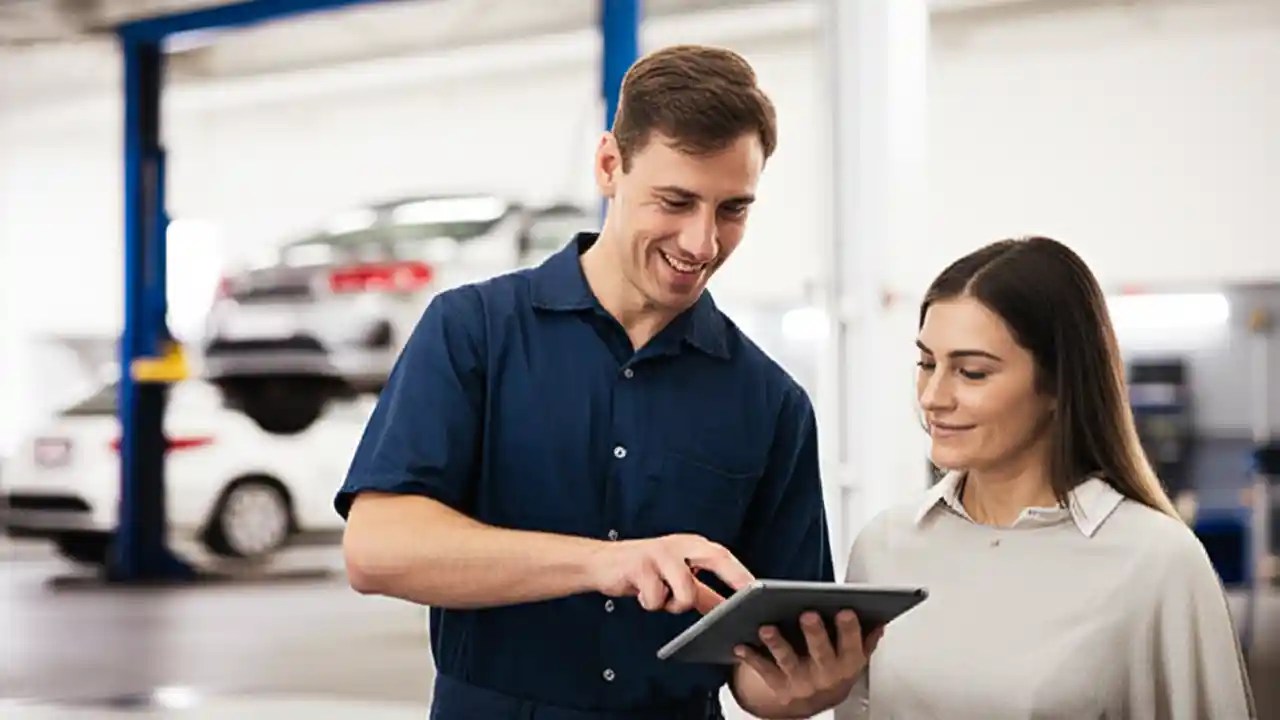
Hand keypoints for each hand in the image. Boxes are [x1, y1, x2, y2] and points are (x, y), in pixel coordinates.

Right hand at [590, 533, 753, 613]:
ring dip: (673, 604)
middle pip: (716, 558)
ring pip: (685, 591)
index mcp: (691, 546)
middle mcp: (679, 545)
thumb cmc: (643, 570)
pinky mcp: (640, 565)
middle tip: (741, 603)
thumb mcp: (676, 579)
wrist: (601, 563)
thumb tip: (727, 611)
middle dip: (733, 579)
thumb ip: (703, 593)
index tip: (760, 592)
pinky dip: (651, 604)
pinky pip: (656, 599)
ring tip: (660, 597)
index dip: (741, 574)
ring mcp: (660, 553)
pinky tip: (641, 592)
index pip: (723, 557)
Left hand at [734, 610, 882, 710]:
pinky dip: (752, 657)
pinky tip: (741, 644)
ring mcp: (802, 683)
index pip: (853, 645)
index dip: (850, 630)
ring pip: (789, 662)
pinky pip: (764, 671)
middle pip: (822, 654)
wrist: (814, 701)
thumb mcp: (854, 655)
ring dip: (778, 644)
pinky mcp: (780, 688)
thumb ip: (865, 638)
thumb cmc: (833, 667)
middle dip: (815, 634)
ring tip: (767, 628)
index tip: (846, 611)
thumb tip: (877, 621)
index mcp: (848, 663)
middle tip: (808, 615)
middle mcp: (826, 676)